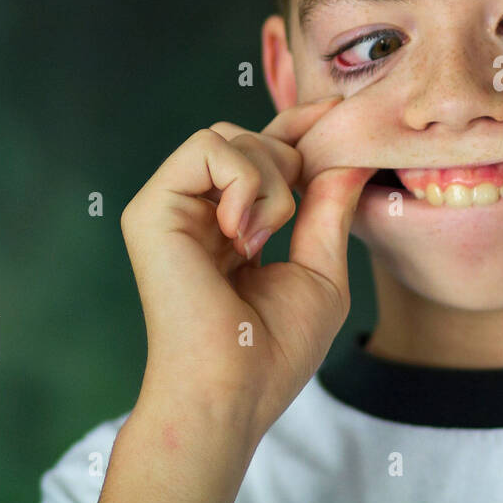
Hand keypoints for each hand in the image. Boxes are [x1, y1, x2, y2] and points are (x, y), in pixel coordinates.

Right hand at [118, 97, 373, 443]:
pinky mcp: (151, 209)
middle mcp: (198, 212)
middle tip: (287, 221)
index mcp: (233, 225)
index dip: (297, 126)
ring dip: (268, 179)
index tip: (335, 111)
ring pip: (228, 135)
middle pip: (250, 136)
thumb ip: (329, 208)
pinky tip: (241, 232)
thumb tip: (350, 155)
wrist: (233, 390)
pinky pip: (206, 146)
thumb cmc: (275, 349)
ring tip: (262, 237)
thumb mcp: (321, 269)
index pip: (263, 153)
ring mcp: (171, 208)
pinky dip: (242, 180)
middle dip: (288, 163)